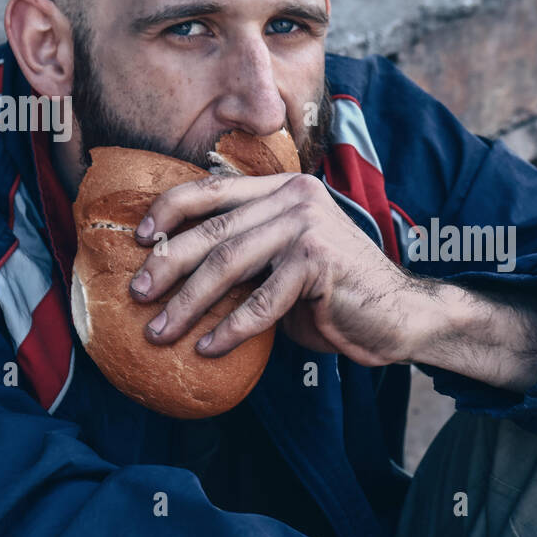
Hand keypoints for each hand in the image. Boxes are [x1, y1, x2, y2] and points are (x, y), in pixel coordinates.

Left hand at [127, 171, 431, 365]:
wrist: (399, 315)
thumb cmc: (336, 295)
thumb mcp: (285, 264)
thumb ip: (248, 254)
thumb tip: (178, 270)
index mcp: (284, 188)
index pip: (213, 188)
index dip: (169, 210)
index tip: (139, 240)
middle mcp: (294, 198)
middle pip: (212, 230)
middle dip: (166, 265)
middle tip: (137, 295)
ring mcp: (308, 226)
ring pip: (228, 264)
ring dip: (188, 303)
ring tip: (160, 332)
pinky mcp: (318, 262)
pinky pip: (261, 301)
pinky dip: (230, 329)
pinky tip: (208, 348)